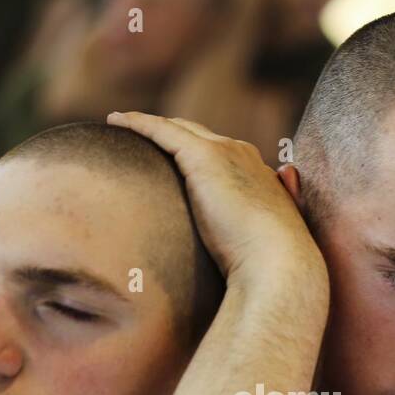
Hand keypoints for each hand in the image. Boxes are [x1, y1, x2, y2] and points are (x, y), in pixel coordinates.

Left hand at [104, 111, 324, 283]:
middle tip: (138, 133)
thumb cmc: (269, 272)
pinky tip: (115, 121)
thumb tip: (230, 264)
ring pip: (179, 128)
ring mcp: (226, 152)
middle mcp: (244, 156)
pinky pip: (163, 131)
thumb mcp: (256, 251)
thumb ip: (243, 244)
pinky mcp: (205, 156)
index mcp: (260, 177)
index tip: (170, 158)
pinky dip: (139, 123)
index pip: (221, 155)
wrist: (278, 264)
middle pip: (199, 135)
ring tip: (119, 122)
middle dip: (170, 132)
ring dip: (150, 123)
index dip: (194, 152)